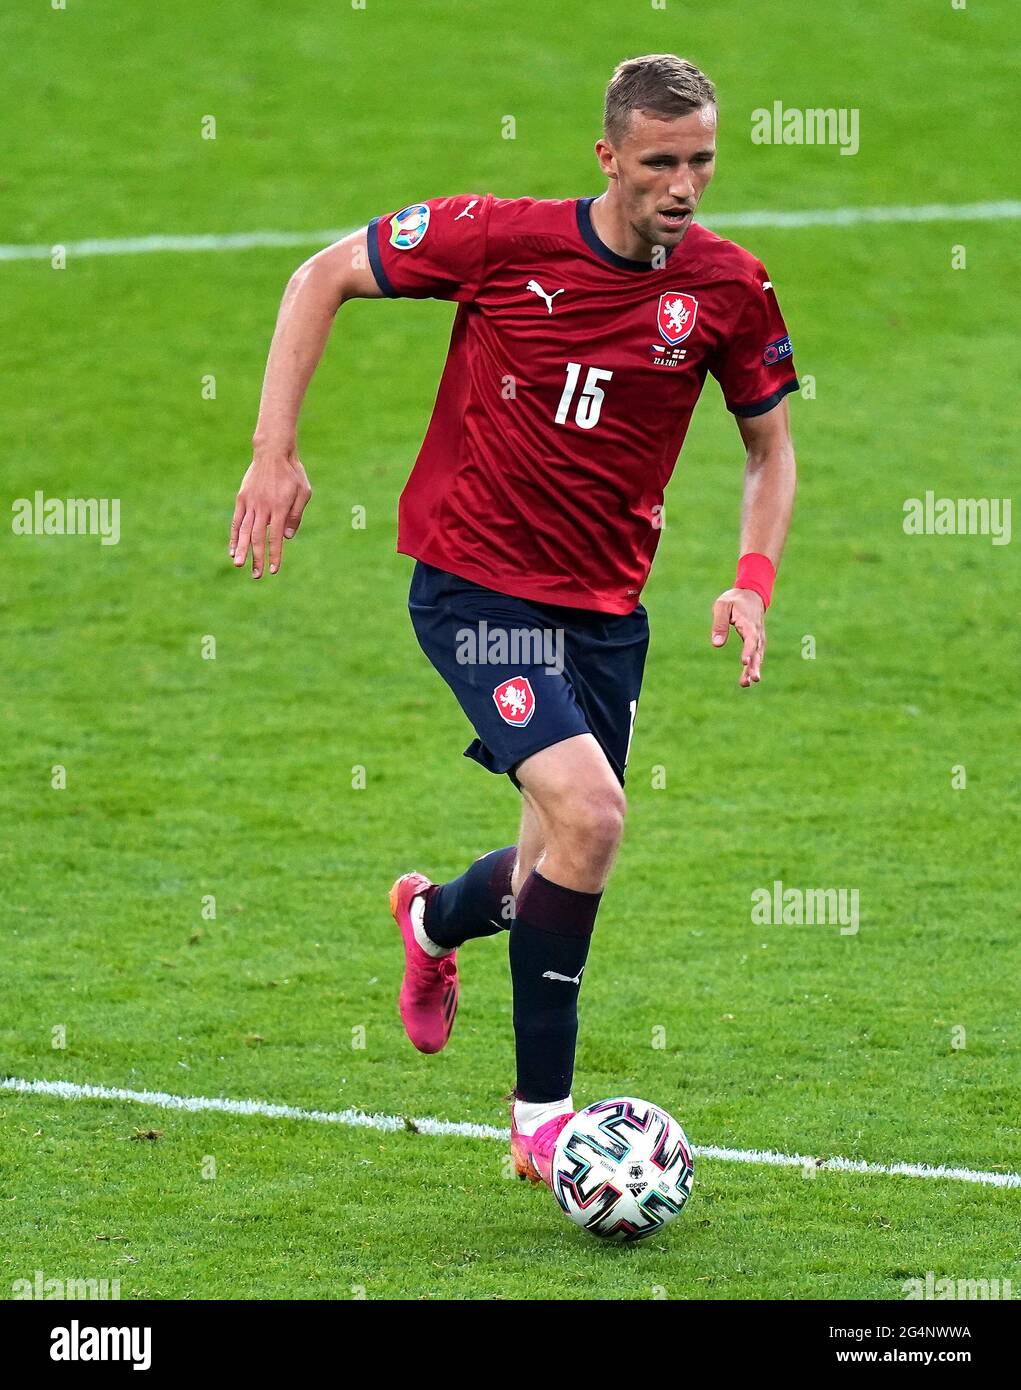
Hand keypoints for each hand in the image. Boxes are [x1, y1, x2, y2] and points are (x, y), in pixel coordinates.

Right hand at [230, 452, 311, 577]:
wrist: (273, 452)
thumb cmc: (293, 473)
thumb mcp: (304, 492)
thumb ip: (296, 516)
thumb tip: (287, 538)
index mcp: (280, 508)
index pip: (276, 538)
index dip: (274, 555)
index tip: (273, 570)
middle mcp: (264, 507)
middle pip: (258, 538)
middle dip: (257, 558)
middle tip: (257, 575)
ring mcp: (251, 503)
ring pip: (245, 530)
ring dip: (242, 550)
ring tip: (239, 565)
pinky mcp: (242, 499)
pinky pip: (236, 520)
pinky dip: (234, 535)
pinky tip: (232, 549)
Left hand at [711, 587, 765, 686]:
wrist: (751, 594)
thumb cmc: (734, 600)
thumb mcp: (722, 606)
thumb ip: (720, 624)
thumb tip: (716, 644)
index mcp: (748, 623)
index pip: (750, 639)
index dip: (748, 651)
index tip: (744, 662)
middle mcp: (756, 633)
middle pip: (757, 651)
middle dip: (754, 666)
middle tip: (753, 679)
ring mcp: (758, 638)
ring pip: (757, 656)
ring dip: (753, 670)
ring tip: (747, 683)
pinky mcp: (757, 642)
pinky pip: (756, 655)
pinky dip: (752, 666)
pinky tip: (747, 679)